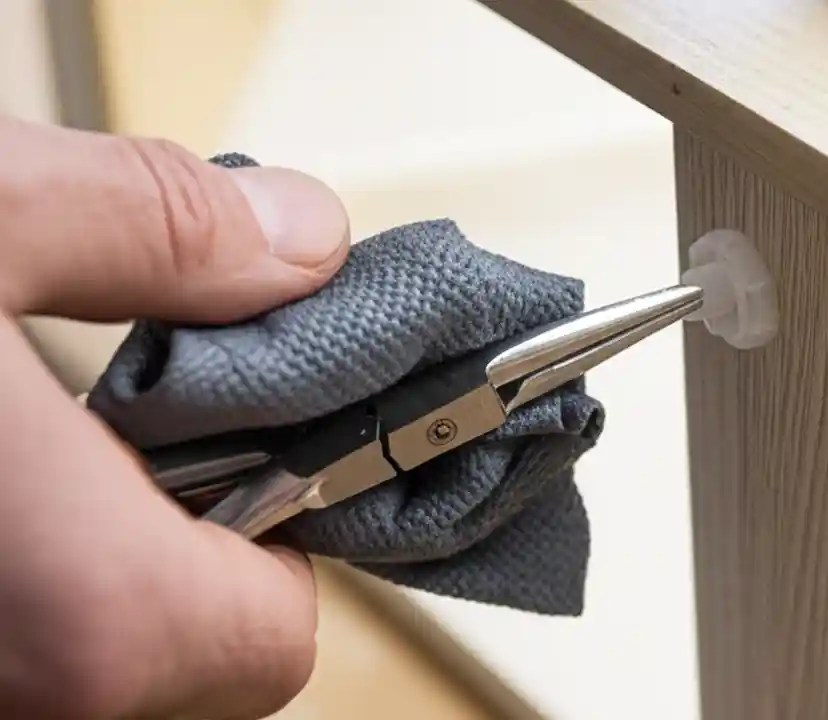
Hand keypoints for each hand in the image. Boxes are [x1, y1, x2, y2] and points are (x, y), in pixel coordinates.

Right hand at [0, 116, 349, 718]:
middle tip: (123, 448)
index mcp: (84, 613)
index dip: (275, 535)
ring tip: (36, 458)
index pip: (281, 634)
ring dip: (91, 570)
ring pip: (97, 664)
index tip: (250, 457)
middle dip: (177, 552)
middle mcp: (21, 704)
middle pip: (187, 662)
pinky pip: (25, 653)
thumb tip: (296, 238)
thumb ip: (149, 225)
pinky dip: (30, 582)